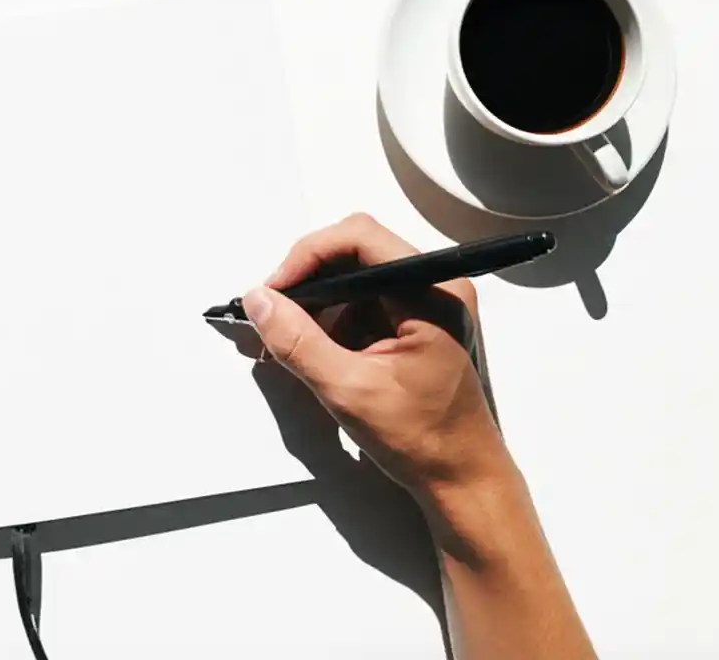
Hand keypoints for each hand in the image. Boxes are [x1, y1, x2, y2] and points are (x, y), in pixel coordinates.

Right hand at [244, 214, 594, 658]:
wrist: (461, 480)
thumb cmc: (419, 438)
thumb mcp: (348, 389)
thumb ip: (298, 341)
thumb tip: (256, 300)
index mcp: (431, 290)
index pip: (359, 238)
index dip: (307, 256)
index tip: (272, 292)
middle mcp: (433, 285)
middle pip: (354, 255)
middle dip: (306, 283)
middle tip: (269, 316)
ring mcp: (425, 305)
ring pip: (353, 281)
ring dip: (314, 307)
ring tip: (281, 342)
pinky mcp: (413, 326)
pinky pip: (361, 307)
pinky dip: (329, 325)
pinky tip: (307, 354)